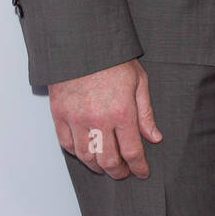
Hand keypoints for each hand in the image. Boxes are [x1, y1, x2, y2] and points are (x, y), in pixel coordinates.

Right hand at [49, 58, 161, 179]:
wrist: (83, 42)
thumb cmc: (113, 59)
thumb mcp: (139, 81)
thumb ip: (146, 112)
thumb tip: (155, 137)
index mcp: (122, 111)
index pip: (132, 151)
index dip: (139, 167)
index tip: (142, 172)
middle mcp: (98, 120)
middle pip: (109, 160)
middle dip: (119, 172)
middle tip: (125, 173)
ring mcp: (76, 119)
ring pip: (87, 157)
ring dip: (98, 167)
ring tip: (107, 166)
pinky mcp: (59, 115)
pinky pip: (67, 144)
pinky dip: (77, 153)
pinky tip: (87, 153)